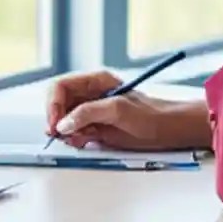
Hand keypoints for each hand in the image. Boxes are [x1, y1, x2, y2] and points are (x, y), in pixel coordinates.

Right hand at [45, 71, 210, 150]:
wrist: (169, 130)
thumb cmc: (150, 114)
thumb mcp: (118, 110)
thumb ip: (88, 113)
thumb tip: (64, 123)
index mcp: (94, 81)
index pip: (61, 87)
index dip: (53, 104)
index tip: (54, 123)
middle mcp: (90, 94)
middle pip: (59, 103)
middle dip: (57, 119)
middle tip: (59, 135)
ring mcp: (92, 112)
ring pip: (65, 120)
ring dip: (65, 131)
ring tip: (78, 139)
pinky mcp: (96, 128)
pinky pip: (76, 132)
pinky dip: (74, 139)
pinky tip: (84, 142)